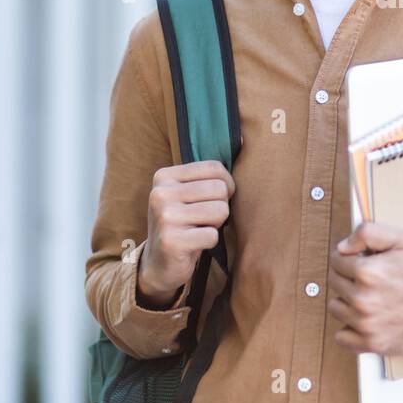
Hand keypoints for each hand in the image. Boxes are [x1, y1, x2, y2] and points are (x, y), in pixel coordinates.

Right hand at [137, 159, 234, 308]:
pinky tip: (192, 245)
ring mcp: (164, 217)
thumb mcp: (187, 193)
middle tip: (202, 220)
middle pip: (220, 189)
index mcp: (165, 176)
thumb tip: (244, 138)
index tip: (213, 199)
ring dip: (215, 225)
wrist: (158, 264)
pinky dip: (209, 242)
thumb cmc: (182, 223)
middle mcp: (161, 193)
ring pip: (220, 211)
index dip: (225, 185)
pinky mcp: (171, 241)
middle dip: (220, 207)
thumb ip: (209, 174)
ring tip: (197, 230)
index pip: (215, 167)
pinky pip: (212, 235)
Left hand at [327, 221, 402, 355]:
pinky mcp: (372, 343)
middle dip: (347, 277)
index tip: (358, 261)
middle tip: (368, 279)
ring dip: (347, 301)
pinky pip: (341, 337)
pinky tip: (366, 318)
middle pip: (334, 283)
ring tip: (370, 296)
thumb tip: (342, 247)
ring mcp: (367, 324)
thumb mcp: (401, 240)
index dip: (347, 257)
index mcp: (368, 273)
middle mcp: (364, 300)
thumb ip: (368, 233)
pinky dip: (350, 329)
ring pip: (335, 308)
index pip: (336, 260)